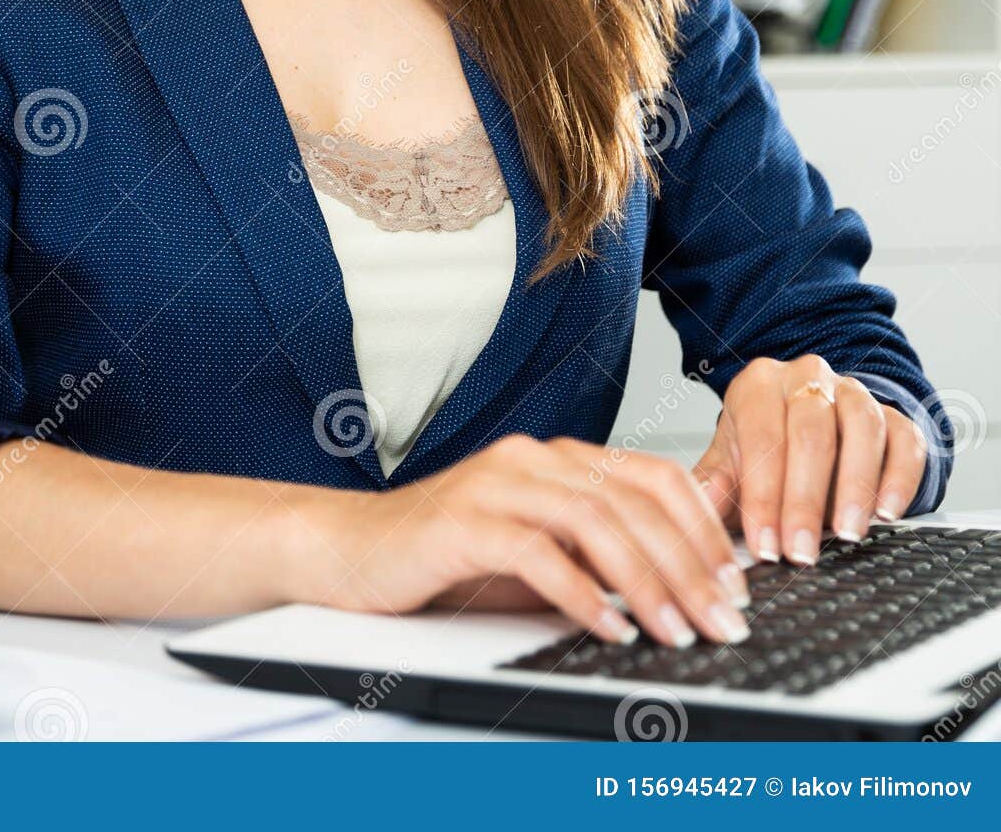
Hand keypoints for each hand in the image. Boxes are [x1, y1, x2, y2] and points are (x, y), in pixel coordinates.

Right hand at [299, 433, 752, 646]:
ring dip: (647, 582)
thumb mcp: (542, 549)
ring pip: (594, 520)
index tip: (737, 584)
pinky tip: (609, 628)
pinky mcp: (461, 523)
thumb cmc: (448, 556)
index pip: (653, 475)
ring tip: (678, 630)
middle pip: (633, 500)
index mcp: (555, 458)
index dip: (705, 528)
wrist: (352, 550)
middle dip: (690, 565)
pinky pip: (537, 553)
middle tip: (723, 620)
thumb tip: (688, 577)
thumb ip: (601, 551)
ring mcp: (494, 485)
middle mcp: (530, 459)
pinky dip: (582, 594)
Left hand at [689, 354, 929, 566]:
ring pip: (862, 427)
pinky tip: (888, 512)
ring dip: (857, 485)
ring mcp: (854, 392)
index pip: (761, 437)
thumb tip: (702, 507)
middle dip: (805, 499)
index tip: (765, 544)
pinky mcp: (895, 414)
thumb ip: (714, 484)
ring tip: (848, 532)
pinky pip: (906, 438)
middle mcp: (807, 379)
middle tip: (802, 549)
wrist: (804, 424)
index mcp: (758, 384)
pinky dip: (900, 476)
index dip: (763, 495)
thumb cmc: (762, 447)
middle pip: (811, 432)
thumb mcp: (729, 460)